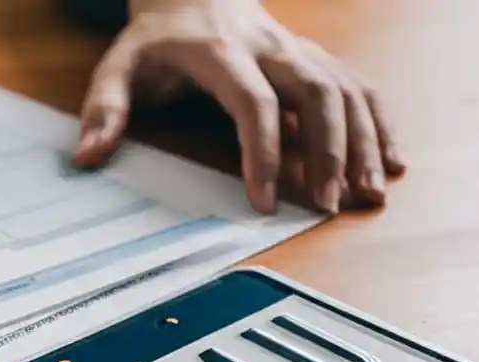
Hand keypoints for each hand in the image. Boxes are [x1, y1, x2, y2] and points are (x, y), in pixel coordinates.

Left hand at [74, 0, 404, 213]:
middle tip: (330, 204)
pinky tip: (391, 162)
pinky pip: (359, 86)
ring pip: (346, 88)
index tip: (263, 201)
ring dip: (364, 142)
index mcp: (220, 52)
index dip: (261, 152)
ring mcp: (299, 50)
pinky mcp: (316, 59)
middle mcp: (270, 47)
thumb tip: (87, 156)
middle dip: (329, 149)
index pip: (251, 102)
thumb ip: (104, 109)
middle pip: (315, 92)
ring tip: (370, 194)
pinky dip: (380, 123)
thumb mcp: (119, 66)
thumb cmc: (156, 40)